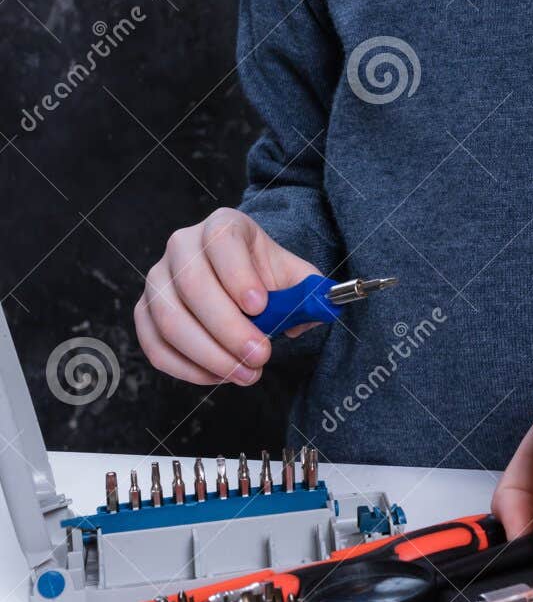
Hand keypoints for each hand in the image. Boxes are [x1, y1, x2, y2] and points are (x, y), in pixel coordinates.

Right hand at [134, 207, 324, 386]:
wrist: (236, 277)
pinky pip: (155, 346)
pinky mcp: (145, 312)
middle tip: (259, 356)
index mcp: (222, 226)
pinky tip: (219, 375)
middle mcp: (182, 246)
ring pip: (170, 320)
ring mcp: (158, 279)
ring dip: (209, 355)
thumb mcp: (292, 274)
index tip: (260, 307)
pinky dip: (187, 368)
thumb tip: (318, 310)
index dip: (238, 275)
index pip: (222, 243)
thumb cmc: (263, 275)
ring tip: (245, 373)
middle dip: (228, 328)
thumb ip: (309, 291)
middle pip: (193, 285)